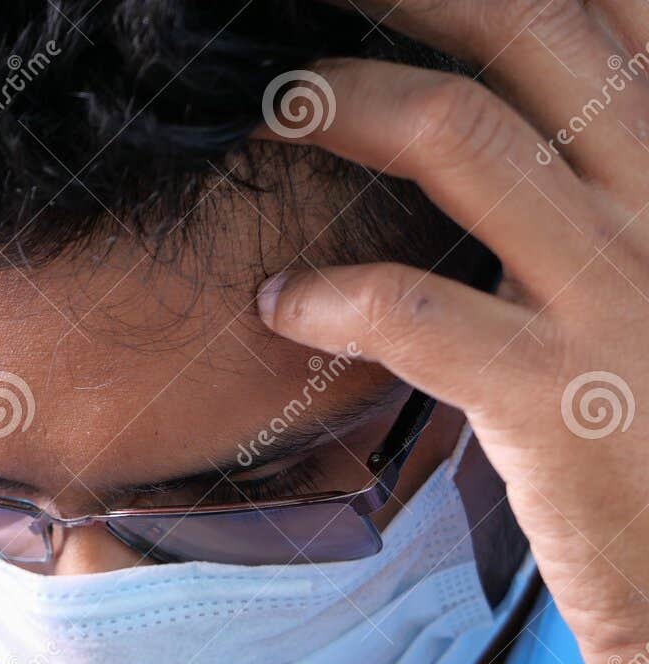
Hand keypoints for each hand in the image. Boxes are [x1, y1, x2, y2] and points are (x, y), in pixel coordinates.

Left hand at [254, 0, 648, 663]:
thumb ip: (606, 181)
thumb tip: (495, 114)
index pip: (620, 14)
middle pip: (539, 32)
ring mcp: (626, 297)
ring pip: (469, 138)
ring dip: (350, 103)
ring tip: (276, 105)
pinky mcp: (563, 399)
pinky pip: (419, 314)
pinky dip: (332, 296)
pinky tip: (283, 301)